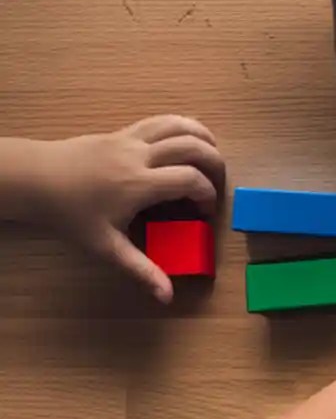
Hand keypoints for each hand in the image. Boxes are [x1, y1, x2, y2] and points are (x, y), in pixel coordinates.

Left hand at [3, 115, 223, 302]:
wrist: (34, 178)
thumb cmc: (69, 213)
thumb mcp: (105, 246)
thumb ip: (141, 269)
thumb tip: (167, 296)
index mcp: (139, 183)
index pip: (190, 179)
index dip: (208, 195)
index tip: (205, 213)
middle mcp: (139, 155)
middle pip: (192, 146)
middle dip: (215, 162)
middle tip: (217, 183)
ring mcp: (130, 138)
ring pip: (178, 125)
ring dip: (203, 137)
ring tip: (212, 155)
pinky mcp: (122, 131)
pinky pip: (161, 122)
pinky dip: (182, 127)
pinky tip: (186, 141)